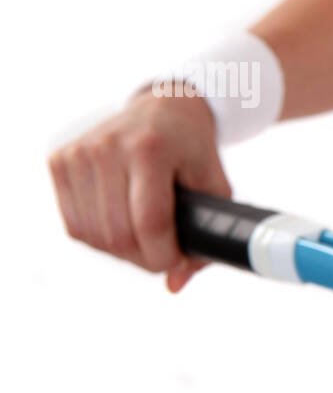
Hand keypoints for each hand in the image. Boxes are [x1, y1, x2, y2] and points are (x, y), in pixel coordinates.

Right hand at [48, 86, 230, 291]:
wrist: (164, 107)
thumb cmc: (192, 150)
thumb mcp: (214, 185)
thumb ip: (205, 235)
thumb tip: (175, 285)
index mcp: (150, 149)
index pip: (150, 223)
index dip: (164, 256)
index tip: (177, 261)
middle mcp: (108, 148)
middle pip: (119, 234)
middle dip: (145, 258)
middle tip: (164, 255)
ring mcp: (79, 153)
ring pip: (93, 235)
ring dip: (121, 252)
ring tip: (145, 240)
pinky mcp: (60, 161)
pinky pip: (75, 224)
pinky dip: (99, 237)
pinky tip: (121, 226)